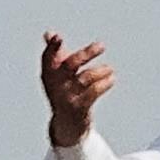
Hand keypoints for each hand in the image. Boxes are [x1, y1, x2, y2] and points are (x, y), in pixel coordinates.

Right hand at [38, 32, 113, 146]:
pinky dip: (104, 84)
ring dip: (100, 71)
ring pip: (85, 78)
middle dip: (86, 54)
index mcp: (48, 76)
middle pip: (69, 65)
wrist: (66, 125)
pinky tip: (111, 79)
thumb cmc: (63, 94)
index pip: (47, 59)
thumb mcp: (57, 75)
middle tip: (102, 45)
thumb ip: (55, 54)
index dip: (51, 48)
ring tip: (110, 69)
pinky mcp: (79, 108)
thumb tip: (49, 33)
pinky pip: (93, 92)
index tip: (58, 36)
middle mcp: (55, 86)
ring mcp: (66, 97)